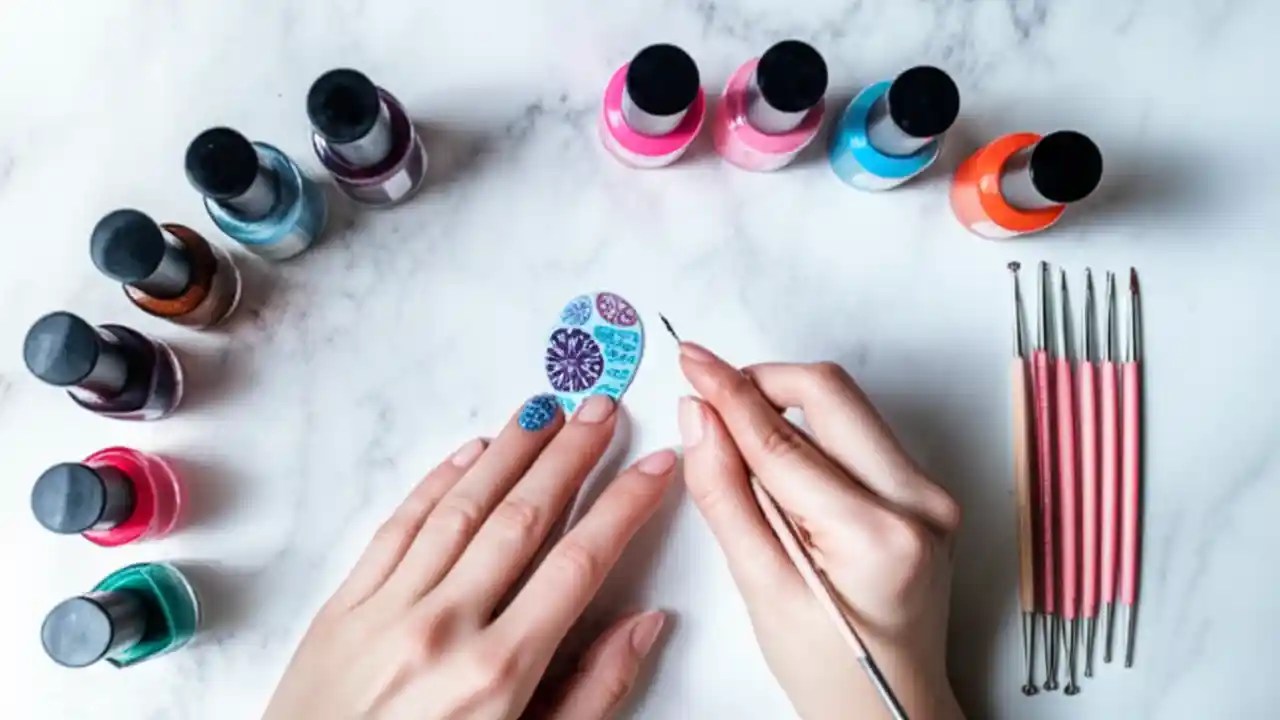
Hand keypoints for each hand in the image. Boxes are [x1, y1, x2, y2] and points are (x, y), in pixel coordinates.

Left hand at [264, 394, 675, 719]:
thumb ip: (592, 693)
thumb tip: (644, 624)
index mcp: (497, 674)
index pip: (579, 563)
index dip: (624, 507)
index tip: (655, 468)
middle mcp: (442, 629)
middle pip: (523, 518)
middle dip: (571, 456)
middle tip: (604, 411)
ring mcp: (386, 612)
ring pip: (460, 507)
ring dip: (510, 450)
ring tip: (547, 409)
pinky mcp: (343, 609)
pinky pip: (397, 527)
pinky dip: (436, 482)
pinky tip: (469, 452)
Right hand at [676, 344, 964, 719]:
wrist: (891, 709)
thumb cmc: (829, 669)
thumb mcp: (762, 589)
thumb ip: (726, 496)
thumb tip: (700, 420)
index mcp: (877, 535)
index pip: (784, 441)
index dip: (729, 394)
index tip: (693, 361)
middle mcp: (919, 503)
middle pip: (831, 393)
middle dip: (764, 384)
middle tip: (714, 396)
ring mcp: (930, 495)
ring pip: (846, 408)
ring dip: (786, 410)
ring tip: (744, 450)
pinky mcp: (926, 492)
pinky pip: (859, 435)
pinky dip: (812, 437)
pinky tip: (784, 476)